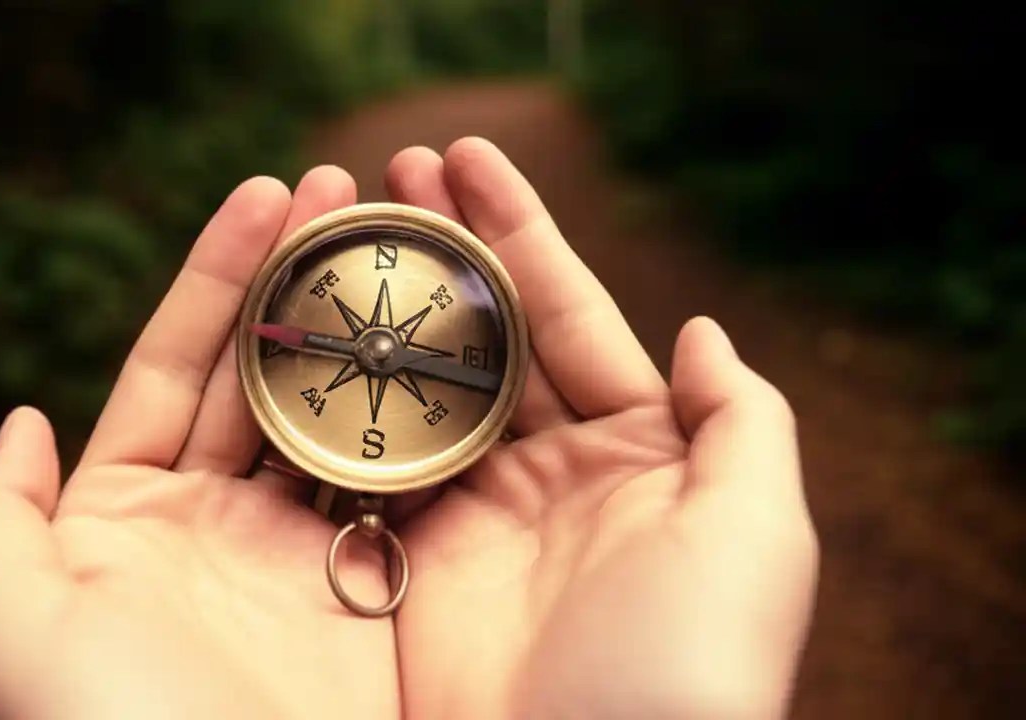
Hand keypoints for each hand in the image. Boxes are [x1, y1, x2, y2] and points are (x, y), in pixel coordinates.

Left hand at [0, 168, 400, 718]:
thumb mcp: (7, 622)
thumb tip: (21, 416)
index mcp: (130, 514)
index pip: (177, 366)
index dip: (217, 276)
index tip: (263, 193)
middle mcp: (219, 524)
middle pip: (267, 376)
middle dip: (304, 282)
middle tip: (349, 192)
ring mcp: (304, 556)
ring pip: (340, 418)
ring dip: (371, 335)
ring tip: (410, 248)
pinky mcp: (375, 594)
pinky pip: (405, 487)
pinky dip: (430, 420)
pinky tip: (456, 351)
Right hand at [382, 140, 818, 718]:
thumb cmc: (693, 656)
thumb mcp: (755, 528)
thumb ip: (741, 419)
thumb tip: (701, 330)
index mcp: (634, 451)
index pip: (567, 313)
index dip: (520, 231)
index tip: (465, 156)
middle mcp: (548, 473)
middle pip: (483, 335)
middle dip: (440, 248)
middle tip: (387, 170)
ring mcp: (470, 514)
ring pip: (419, 384)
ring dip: (381, 306)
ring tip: (331, 226)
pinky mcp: (405, 562)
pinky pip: (365, 460)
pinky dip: (335, 397)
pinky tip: (301, 332)